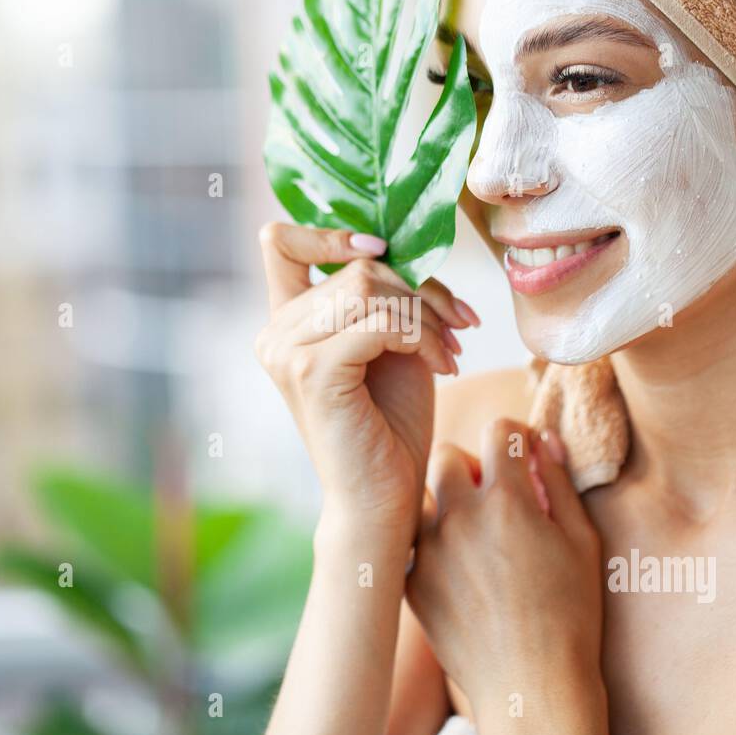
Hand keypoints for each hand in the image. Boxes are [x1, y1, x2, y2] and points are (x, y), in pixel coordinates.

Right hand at [255, 222, 478, 539]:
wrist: (384, 501)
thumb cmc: (391, 427)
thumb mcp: (389, 345)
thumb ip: (382, 297)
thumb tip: (409, 247)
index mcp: (286, 322)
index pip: (279, 240)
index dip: (333, 233)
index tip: (385, 255)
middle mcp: (275, 332)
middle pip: (356, 267)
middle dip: (422, 290)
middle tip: (460, 323)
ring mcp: (287, 350)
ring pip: (370, 288)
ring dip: (429, 316)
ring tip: (453, 349)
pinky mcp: (312, 370)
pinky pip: (383, 322)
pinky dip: (426, 338)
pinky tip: (445, 366)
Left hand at [406, 419, 608, 734]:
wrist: (532, 686)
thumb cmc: (571, 616)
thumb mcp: (582, 542)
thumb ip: (560, 483)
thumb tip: (542, 440)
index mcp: (507, 502)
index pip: (498, 431)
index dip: (514, 438)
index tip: (523, 457)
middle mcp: (459, 518)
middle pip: (446, 455)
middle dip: (471, 464)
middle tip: (492, 494)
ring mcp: (429, 551)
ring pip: (422, 498)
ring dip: (444, 504)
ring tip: (471, 533)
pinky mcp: (412, 583)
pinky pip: (412, 544)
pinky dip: (432, 547)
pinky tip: (461, 571)